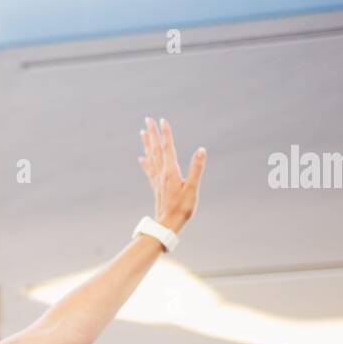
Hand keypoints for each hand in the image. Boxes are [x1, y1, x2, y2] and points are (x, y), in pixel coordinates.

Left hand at [138, 117, 205, 235]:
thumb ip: (197, 168)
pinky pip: (149, 170)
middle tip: (147, 119)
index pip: (168, 147)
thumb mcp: (193, 188)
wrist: (168, 224)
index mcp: (171, 171)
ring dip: (147, 144)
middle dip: (153, 133)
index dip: (166, 133)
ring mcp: (157, 179)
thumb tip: (201, 150)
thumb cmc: (182, 208)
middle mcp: (161, 172)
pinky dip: (145, 162)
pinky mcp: (156, 186)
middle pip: (156, 149)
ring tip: (142, 132)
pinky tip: (141, 157)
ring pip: (151, 157)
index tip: (162, 120)